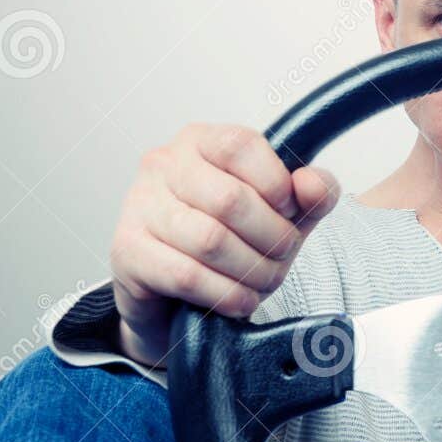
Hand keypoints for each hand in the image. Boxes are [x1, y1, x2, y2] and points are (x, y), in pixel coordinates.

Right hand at [109, 124, 338, 367]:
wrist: (173, 299)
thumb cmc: (229, 243)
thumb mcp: (280, 214)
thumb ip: (309, 195)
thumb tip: (314, 185)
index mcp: (200, 141)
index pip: (241, 145)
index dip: (277, 184)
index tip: (289, 212)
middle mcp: (163, 165)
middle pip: (231, 199)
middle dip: (271, 238)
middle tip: (281, 257)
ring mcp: (139, 206)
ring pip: (210, 241)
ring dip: (251, 271)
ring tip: (261, 281)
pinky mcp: (127, 251)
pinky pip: (186, 275)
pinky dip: (225, 294)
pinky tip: (239, 300)